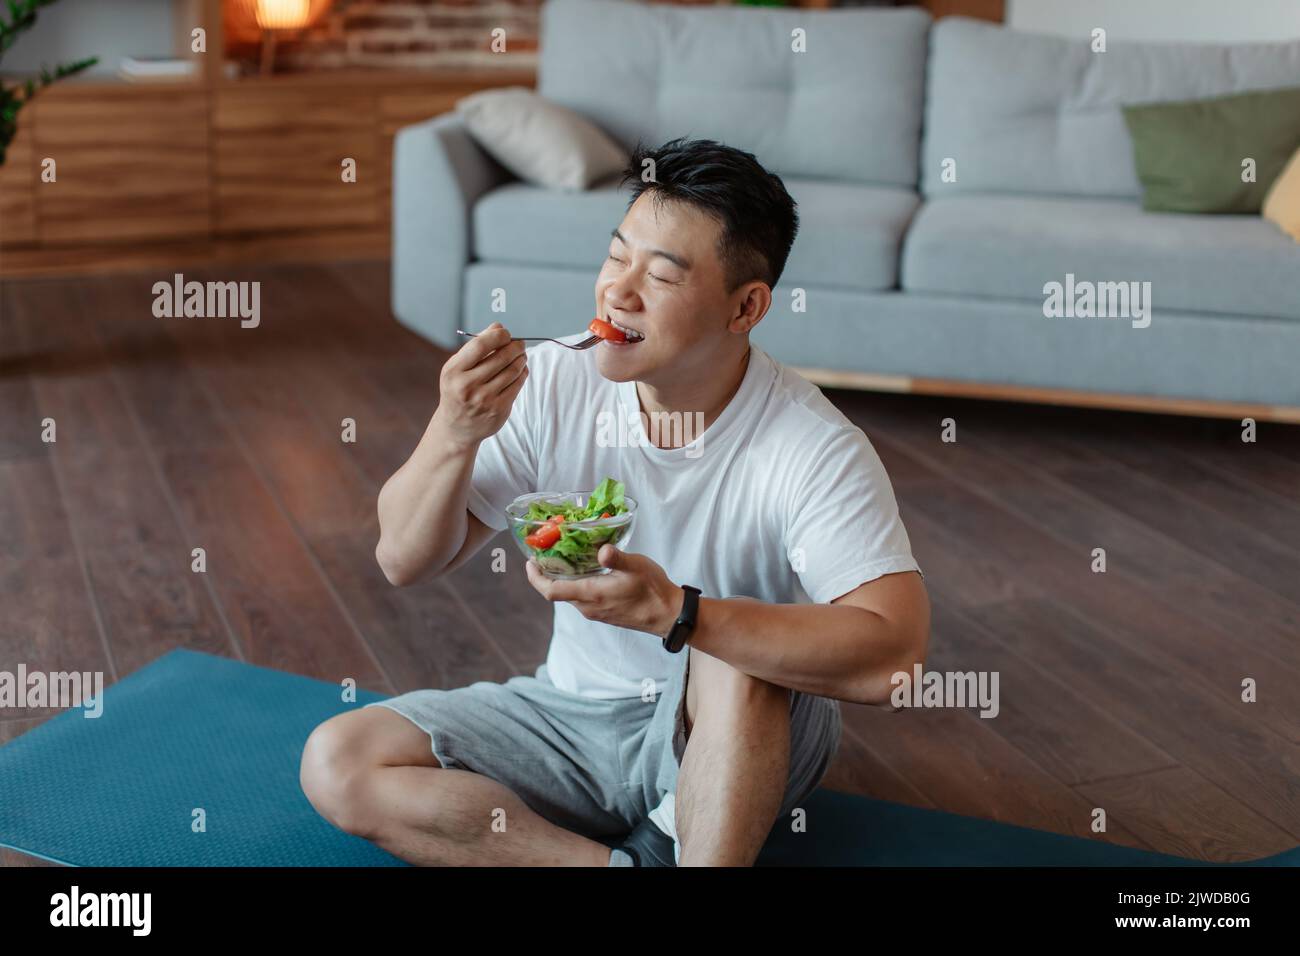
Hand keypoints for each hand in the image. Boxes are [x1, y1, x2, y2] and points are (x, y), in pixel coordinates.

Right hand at [432, 322, 527, 449]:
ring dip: (521, 359)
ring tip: (522, 355)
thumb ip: (476, 347)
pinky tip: (522, 369)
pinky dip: (522, 373)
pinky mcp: (498, 410)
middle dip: (515, 346)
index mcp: (454, 371)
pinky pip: (517, 385)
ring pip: (512, 371)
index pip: (480, 345)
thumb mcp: (457, 368)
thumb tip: (498, 327)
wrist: (457, 427)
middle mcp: (467, 385)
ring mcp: (484, 399)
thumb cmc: (458, 390)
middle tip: (520, 343)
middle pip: (501, 357)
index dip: (498, 335)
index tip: (506, 333)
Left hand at [525, 545, 680, 635]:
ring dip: (561, 578)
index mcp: (591, 595)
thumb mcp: (636, 567)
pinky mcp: (603, 612)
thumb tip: (602, 550)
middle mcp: (588, 607)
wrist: (668, 615)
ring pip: (568, 594)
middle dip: (546, 574)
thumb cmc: (653, 591)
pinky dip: (574, 584)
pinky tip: (583, 569)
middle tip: (544, 552)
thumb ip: (617, 558)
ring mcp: (595, 611)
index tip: (529, 562)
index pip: (551, 591)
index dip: (535, 577)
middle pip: (556, 592)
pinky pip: (580, 598)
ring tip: (562, 557)